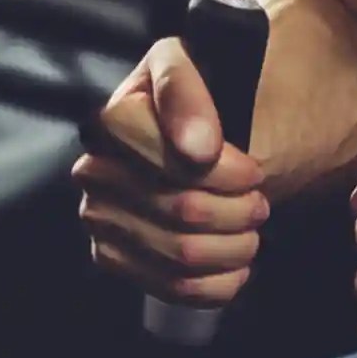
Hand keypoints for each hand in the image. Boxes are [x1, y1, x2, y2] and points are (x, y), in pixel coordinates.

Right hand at [73, 38, 268, 306]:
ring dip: (236, 246)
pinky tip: (238, 266)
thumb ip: (188, 92)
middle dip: (236, 209)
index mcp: (120, 112)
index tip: (252, 172)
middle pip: (176, 206)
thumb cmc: (229, 110)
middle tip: (260, 202)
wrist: (241, 152)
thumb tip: (194, 148)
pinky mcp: (114, 255)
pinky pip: (169, 286)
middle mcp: (96, 164)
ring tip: (253, 230)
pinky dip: (219, 283)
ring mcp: (100, 215)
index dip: (213, 168)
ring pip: (180, 250)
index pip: (145, 145)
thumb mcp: (211, 72)